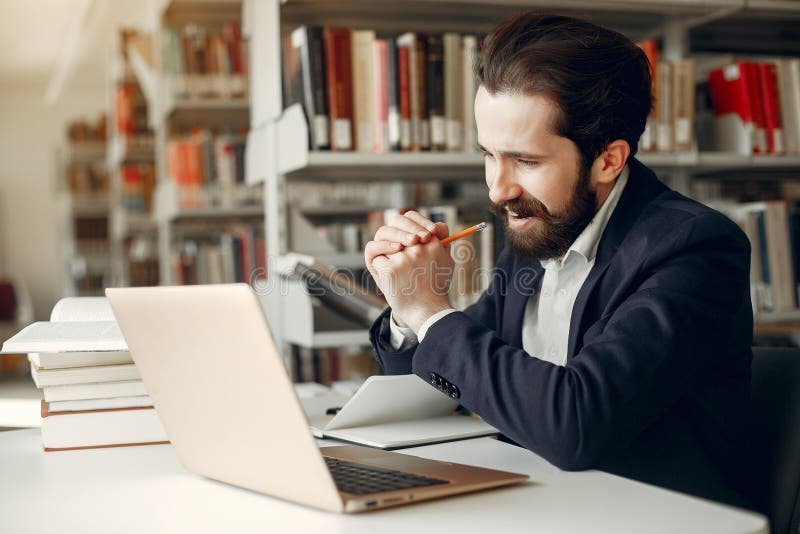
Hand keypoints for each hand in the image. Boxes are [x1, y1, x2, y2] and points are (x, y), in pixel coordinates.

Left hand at [365, 211, 453, 331]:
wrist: (426, 312)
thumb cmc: (435, 288)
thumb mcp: (446, 262)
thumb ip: (441, 243)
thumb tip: (436, 227)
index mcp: (432, 243)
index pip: (412, 217)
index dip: (407, 222)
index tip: (408, 233)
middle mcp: (418, 248)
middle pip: (394, 226)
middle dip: (393, 235)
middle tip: (397, 248)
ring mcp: (403, 258)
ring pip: (384, 245)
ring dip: (387, 255)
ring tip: (398, 270)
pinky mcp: (390, 270)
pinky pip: (377, 260)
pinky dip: (380, 269)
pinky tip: (391, 280)